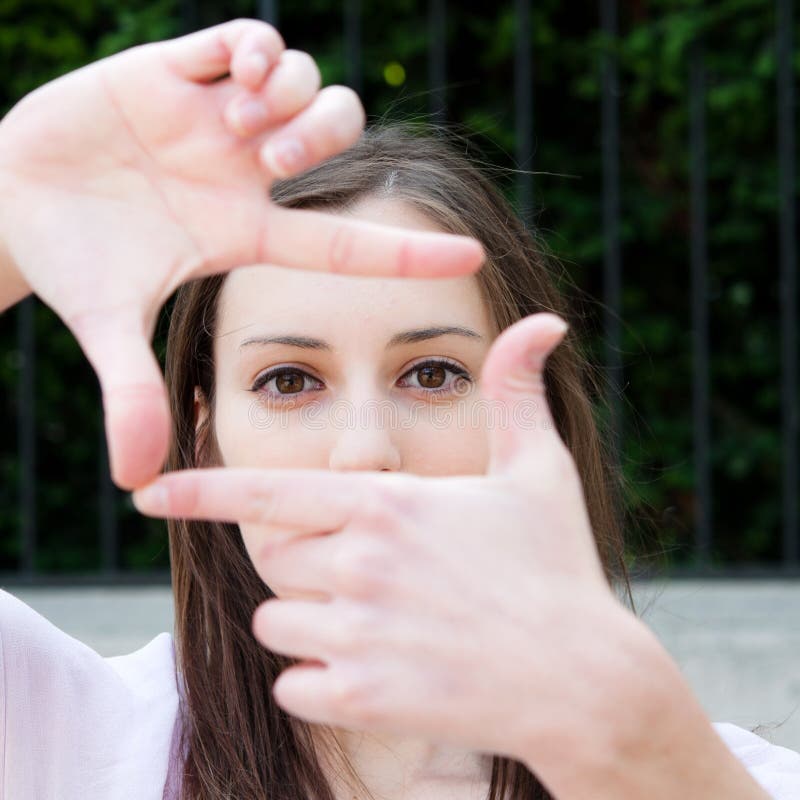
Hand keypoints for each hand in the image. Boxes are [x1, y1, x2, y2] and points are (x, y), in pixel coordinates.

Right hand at [0, 19, 483, 488]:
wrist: (15, 197)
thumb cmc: (70, 261)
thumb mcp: (106, 325)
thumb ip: (132, 394)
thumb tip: (135, 481)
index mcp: (247, 232)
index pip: (346, 244)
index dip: (409, 251)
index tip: (470, 256)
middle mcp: (246, 174)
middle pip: (338, 137)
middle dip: (325, 141)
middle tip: (273, 163)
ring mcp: (218, 118)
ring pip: (306, 84)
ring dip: (292, 100)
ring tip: (239, 124)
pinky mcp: (180, 69)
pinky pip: (250, 38)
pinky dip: (260, 49)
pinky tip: (238, 73)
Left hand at [131, 315, 616, 754]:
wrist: (586, 680)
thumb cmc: (560, 568)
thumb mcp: (540, 469)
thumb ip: (518, 391)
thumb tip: (544, 320)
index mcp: (385, 503)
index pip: (265, 491)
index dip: (198, 491)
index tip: (145, 496)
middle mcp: (358, 563)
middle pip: (274, 560)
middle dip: (306, 564)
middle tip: (370, 575)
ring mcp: (357, 634)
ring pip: (275, 624)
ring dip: (310, 623)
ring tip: (381, 623)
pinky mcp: (364, 699)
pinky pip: (293, 686)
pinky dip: (321, 681)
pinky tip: (380, 671)